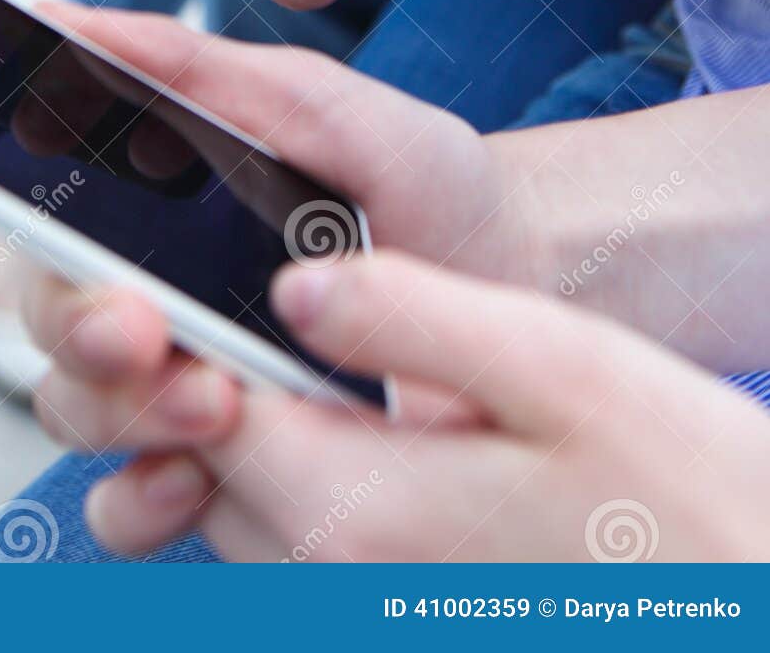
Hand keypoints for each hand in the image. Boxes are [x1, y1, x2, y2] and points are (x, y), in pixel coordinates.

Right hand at [21, 4, 527, 491]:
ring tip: (212, 399)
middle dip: (82, 329)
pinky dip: (139, 501)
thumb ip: (197, 70)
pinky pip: (127, 507)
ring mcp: (180, 390)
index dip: (25, 225)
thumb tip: (64, 21)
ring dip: (122, 410)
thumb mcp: (325, 110)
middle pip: (49, 322)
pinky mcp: (223, 479)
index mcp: (153, 209)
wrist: (533, 298)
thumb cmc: (427, 188)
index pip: (43, 215)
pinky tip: (190, 479)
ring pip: (74, 412)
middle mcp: (151, 299)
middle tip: (142, 329)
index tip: (74, 236)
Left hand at [76, 251, 769, 562]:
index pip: (193, 407)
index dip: (158, 325)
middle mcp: (333, 577)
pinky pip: (284, 535)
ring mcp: (357, 604)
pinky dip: (265, 467)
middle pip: (188, 463)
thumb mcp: (559, 370)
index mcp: (356, 510)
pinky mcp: (385, 601)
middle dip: (164, 370)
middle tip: (160, 271)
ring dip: (209, 421)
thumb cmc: (683, 493)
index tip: (145, 251)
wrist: (740, 592)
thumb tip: (295, 286)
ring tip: (222, 325)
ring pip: (227, 502)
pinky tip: (304, 402)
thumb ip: (412, 320)